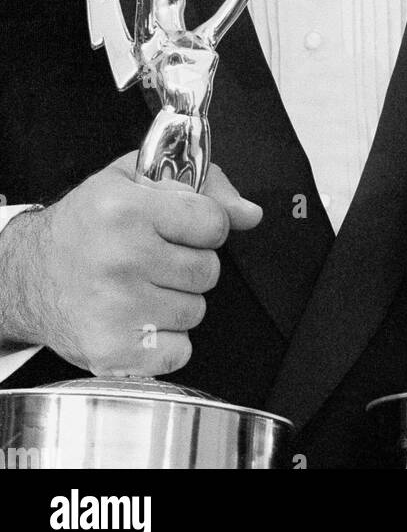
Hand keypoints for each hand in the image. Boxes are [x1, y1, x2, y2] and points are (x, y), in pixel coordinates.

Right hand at [0, 151, 261, 376]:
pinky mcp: (113, 352)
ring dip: (177, 302)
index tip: (184, 228)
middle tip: (155, 259)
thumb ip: (204, 186)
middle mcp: (121, 258)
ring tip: (141, 287)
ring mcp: (116, 309)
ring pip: (197, 312)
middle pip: (208, 271)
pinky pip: (180, 352)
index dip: (205, 226)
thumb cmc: (87, 224)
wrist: (30, 276)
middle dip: (190, 265)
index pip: (214, 223)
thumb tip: (251, 214)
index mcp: (127, 209)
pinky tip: (138, 319)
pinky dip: (166, 342)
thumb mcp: (136, 179)